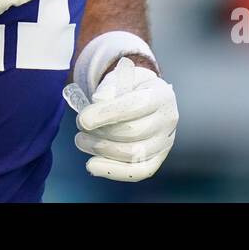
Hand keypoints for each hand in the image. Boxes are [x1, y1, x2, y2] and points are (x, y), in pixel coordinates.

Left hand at [75, 56, 176, 181]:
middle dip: (101, 132)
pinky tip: (92, 165)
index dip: (107, 114)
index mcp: (162, 95)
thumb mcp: (121, 77)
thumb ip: (110, 87)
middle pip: (133, 132)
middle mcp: (168, 120)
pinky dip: (113, 171)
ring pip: (133, 154)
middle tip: (80, 128)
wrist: (145, 98)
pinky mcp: (157, 159)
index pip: (135, 106)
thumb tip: (99, 101)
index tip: (83, 119)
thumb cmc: (130, 87)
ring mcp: (165, 142)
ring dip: (102, 150)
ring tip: (82, 141)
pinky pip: (137, 172)